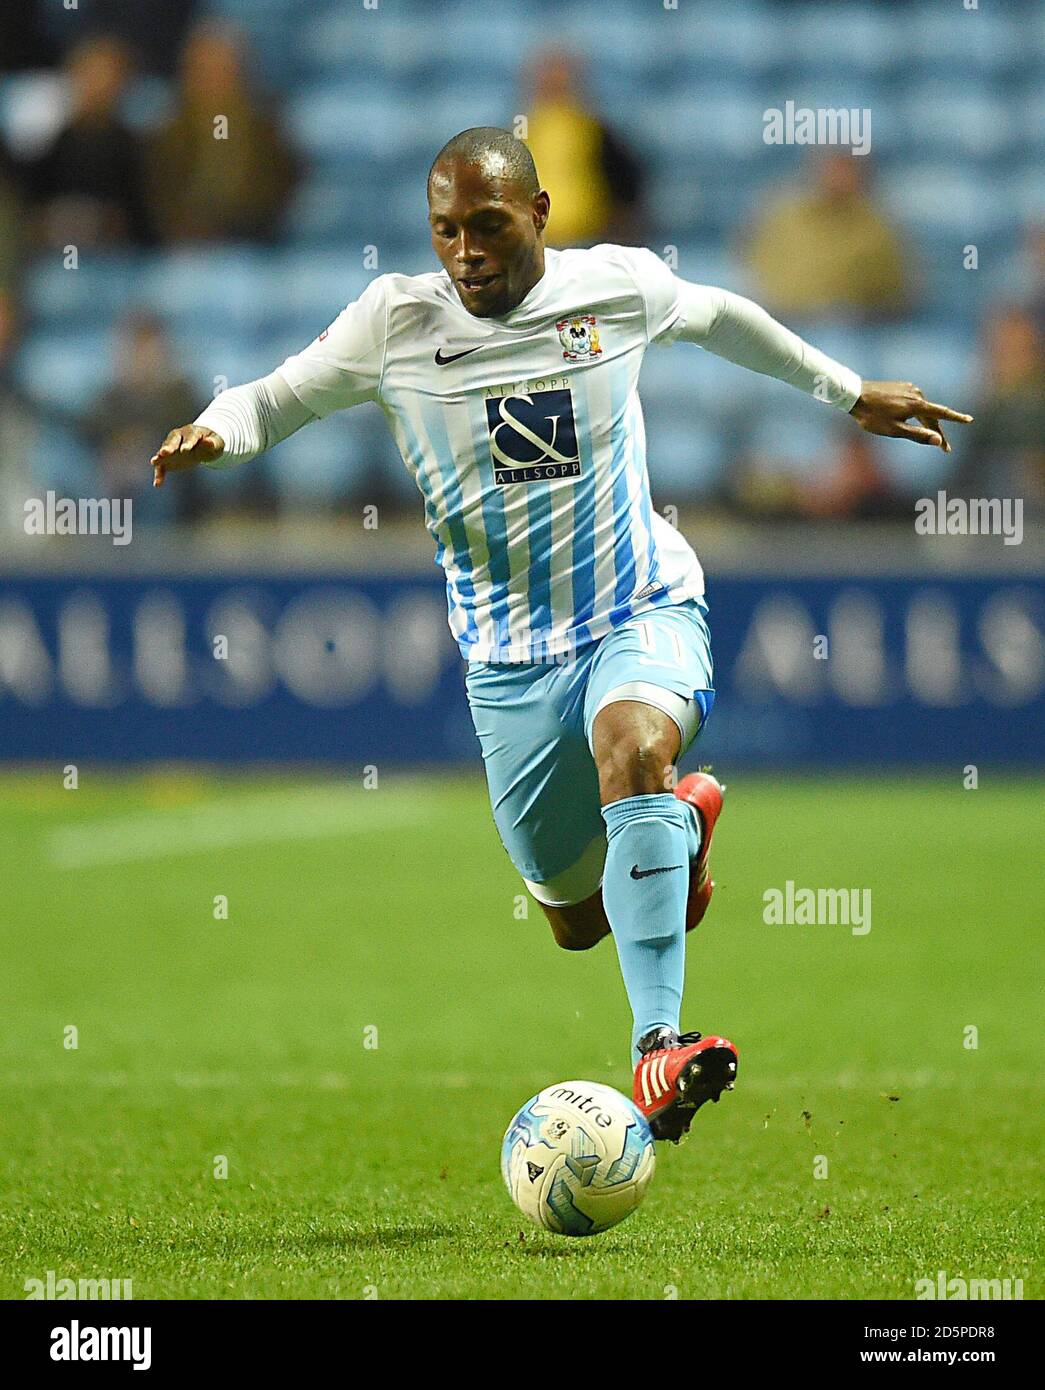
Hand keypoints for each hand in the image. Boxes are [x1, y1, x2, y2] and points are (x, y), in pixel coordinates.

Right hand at [150, 425, 224, 486]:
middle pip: (172, 441)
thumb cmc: (211, 443)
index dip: (187, 444)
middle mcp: (178, 437)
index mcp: (191, 432)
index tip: (185, 450)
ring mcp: (171, 448)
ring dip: (159, 457)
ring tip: (153, 462)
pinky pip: (162, 467)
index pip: (189, 438)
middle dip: (168, 447)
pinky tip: (158, 484)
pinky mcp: (167, 460)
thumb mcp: (216, 443)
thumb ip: (212, 443)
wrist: (203, 446)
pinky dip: (159, 474)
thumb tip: (208, 442)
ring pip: (164, 452)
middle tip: (164, 452)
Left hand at [850, 381, 971, 452]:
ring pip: (923, 409)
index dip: (956, 418)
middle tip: (945, 448)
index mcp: (917, 405)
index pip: (941, 413)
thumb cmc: (873, 416)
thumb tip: (938, 440)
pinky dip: (916, 412)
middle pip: (932, 415)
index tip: (969, 420)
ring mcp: (909, 388)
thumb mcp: (895, 430)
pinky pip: (913, 402)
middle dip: (938, 432)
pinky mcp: (902, 386)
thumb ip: (918, 435)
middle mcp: (916, 394)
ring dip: (926, 422)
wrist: (855, 395)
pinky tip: (909, 417)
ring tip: (926, 435)